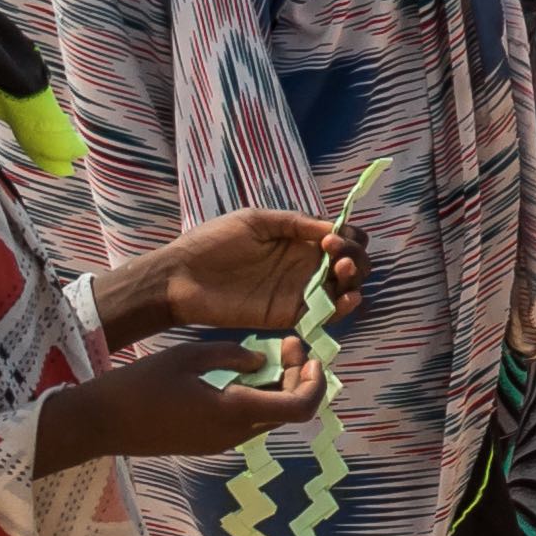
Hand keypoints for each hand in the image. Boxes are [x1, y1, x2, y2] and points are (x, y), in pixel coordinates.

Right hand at [36, 329, 325, 471]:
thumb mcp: (187, 357)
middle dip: (299, 377)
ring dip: (280, 388)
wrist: (99, 424)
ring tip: (267, 355)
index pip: (301, 407)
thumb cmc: (139, 385)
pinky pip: (248, 422)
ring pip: (270, 417)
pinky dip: (259, 398)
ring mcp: (223, 443)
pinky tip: (243, 375)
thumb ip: (231, 356)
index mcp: (234, 411)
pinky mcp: (209, 444)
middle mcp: (236, 434)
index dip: (315, 382)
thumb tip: (263, 362)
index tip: (308, 353)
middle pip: (290, 411)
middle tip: (287, 345)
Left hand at [98, 203, 357, 350]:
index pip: (342, 238)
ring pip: (345, 288)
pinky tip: (345, 298)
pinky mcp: (290, 314)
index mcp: (299, 240)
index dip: (349, 237)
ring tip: (340, 271)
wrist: (180, 278)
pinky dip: (343, 307)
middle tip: (337, 256)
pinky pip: (326, 314)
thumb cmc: (212, 243)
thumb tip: (334, 229)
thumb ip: (295, 223)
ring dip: (353, 279)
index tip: (332, 238)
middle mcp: (305, 265)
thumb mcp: (255, 220)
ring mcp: (300, 291)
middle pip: (351, 264)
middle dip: (355, 257)